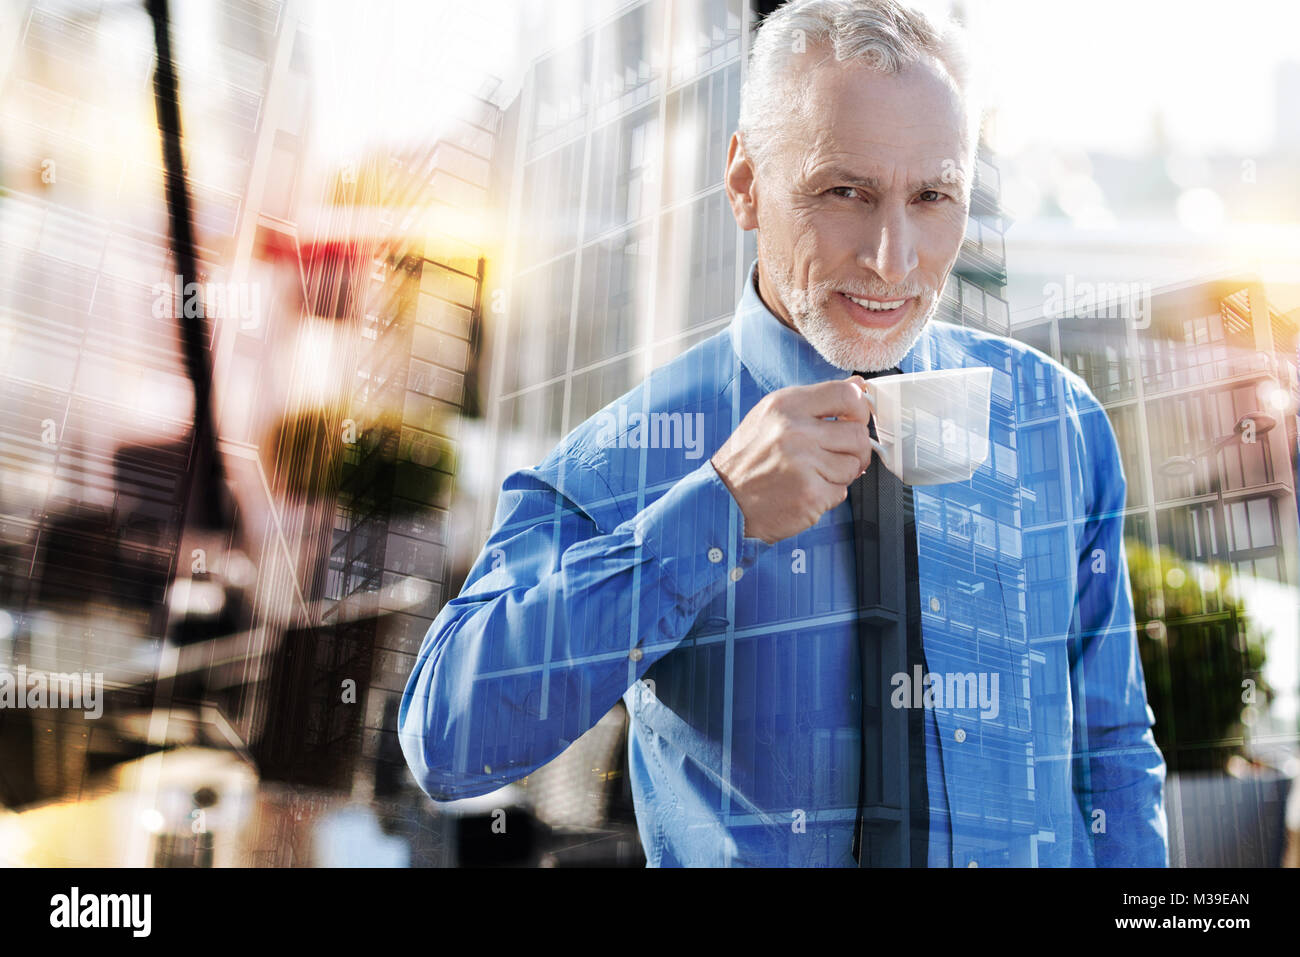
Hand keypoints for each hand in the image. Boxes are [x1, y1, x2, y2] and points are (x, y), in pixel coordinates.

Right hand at [711, 377, 874, 543]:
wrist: (723, 499)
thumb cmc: (748, 457)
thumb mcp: (773, 416)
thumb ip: (817, 401)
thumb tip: (858, 385)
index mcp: (786, 405)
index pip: (845, 395)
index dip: (860, 410)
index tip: (855, 421)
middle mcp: (795, 431)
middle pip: (857, 435)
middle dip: (854, 449)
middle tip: (836, 456)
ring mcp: (804, 465)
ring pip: (853, 465)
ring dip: (840, 474)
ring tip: (813, 474)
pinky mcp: (809, 495)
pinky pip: (841, 492)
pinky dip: (828, 495)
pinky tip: (804, 491)